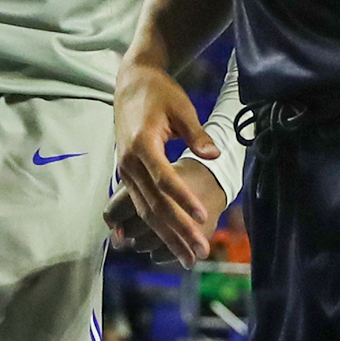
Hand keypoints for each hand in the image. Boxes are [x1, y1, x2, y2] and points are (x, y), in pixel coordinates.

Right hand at [112, 60, 220, 266]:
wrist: (131, 83)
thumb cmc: (160, 93)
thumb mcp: (181, 108)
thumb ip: (197, 134)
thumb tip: (215, 154)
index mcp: (142, 144)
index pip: (165, 179)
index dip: (184, 200)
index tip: (203, 217)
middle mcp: (129, 162)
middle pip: (155, 203)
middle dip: (178, 230)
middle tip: (198, 252)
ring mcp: (125, 170)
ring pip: (146, 210)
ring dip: (166, 235)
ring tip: (187, 256)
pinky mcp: (126, 174)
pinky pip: (139, 205)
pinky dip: (151, 226)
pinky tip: (159, 245)